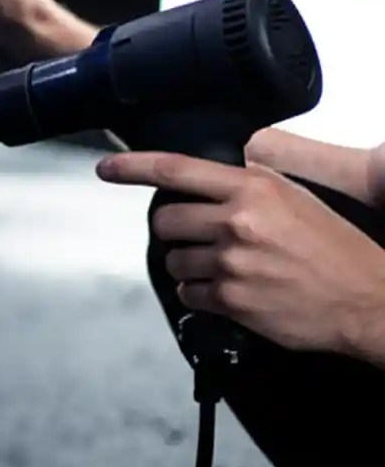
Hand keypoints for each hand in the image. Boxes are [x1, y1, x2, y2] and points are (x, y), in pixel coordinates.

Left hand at [96, 151, 384, 358]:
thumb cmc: (334, 248)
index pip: (175, 169)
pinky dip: (201, 293)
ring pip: (174, 260)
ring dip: (190, 265)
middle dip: (176, 230)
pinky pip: (188, 293)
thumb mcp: (293, 197)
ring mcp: (231, 262)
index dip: (132, 167)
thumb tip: (204, 178)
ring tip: (227, 267)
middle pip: (164, 220)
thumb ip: (246, 185)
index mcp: (253, 189)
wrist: (366, 298)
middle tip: (204, 237)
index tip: (107, 167)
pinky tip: (231, 290)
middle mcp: (237, 222)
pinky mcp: (230, 299)